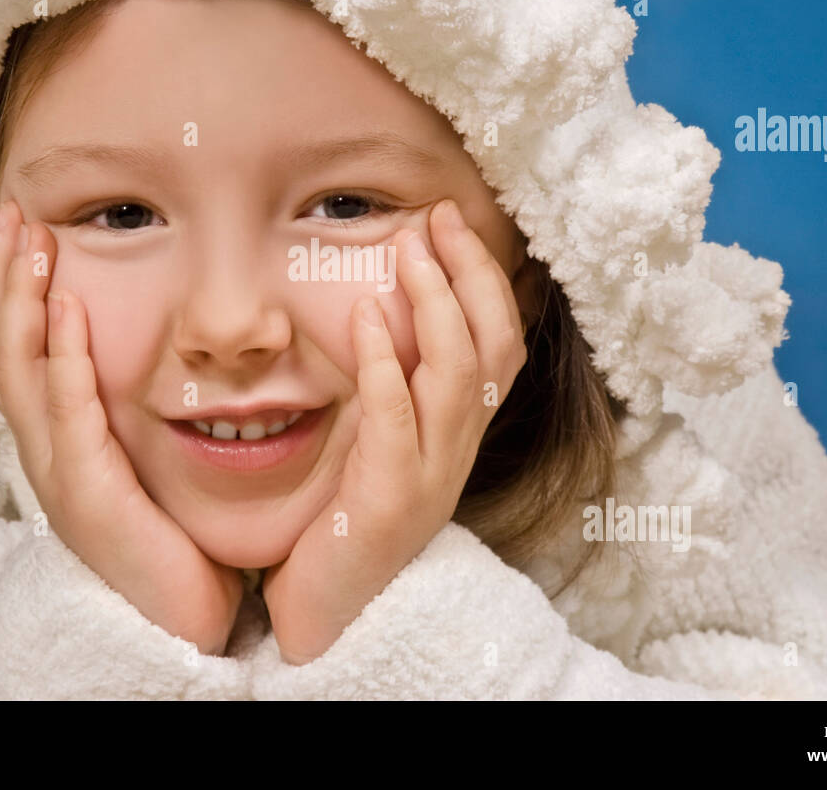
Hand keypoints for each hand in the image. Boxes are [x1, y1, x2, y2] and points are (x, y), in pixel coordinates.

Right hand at [0, 199, 245, 655]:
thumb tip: (136, 343)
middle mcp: (40, 451)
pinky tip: (70, 311)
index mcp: (51, 438)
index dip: (6, 287)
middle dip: (1, 277)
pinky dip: (63, 359)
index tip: (20, 227)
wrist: (183, 612)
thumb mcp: (137, 453)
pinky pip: (66, 416)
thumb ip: (124, 403)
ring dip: (21, 301)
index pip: (9, 348)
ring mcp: (57, 474)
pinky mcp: (89, 495)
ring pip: (16, 373)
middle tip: (13, 214)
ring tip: (31, 243)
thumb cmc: (171, 532)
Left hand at [260, 198, 528, 664]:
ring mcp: (433, 476)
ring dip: (435, 304)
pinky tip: (363, 317)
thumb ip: (395, 383)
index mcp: (460, 433)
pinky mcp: (393, 498)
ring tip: (407, 252)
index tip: (449, 224)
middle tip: (435, 220)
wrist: (328, 607)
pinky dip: (384, 362)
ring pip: (457, 376)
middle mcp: (459, 450)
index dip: (483, 279)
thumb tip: (383, 304)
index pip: (498, 343)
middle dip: (470, 275)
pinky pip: (396, 419)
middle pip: (492, 348)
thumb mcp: (382, 441)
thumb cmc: (346, 516)